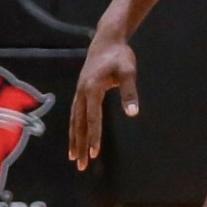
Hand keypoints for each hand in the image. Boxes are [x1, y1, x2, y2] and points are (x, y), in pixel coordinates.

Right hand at [69, 29, 138, 170]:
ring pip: (75, 121)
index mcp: (92, 89)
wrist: (106, 41)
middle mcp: (82, 93)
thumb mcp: (128, 71)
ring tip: (74, 157)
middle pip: (80, 124)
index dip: (94, 136)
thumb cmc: (119, 56)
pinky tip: (75, 138)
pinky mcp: (80, 92)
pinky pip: (75, 115)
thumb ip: (129, 92)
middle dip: (81, 145)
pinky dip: (74, 129)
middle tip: (81, 165)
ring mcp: (79, 93)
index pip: (93, 118)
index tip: (95, 153)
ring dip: (75, 140)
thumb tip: (132, 113)